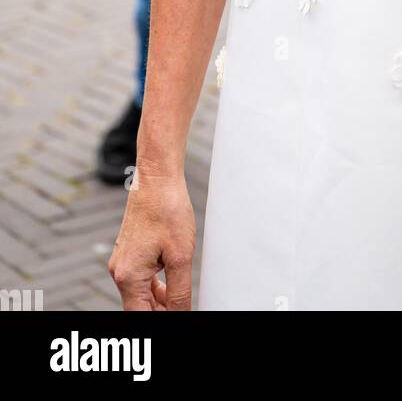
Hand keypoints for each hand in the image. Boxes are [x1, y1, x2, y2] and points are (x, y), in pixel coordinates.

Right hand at [108, 167, 195, 310]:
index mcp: (128, 277)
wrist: (157, 178)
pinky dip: (155, 287)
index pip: (141, 317)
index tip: (180, 314)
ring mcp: (122, 261)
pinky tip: (170, 284)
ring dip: (159, 302)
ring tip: (181, 300)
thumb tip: (181, 313)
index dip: (162, 320)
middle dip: (162, 312)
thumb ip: (179, 292)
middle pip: (140, 308)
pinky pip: (140, 279)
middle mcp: (120, 271)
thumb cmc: (168, 210)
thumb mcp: (180, 256)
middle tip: (184, 308)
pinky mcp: (129, 252)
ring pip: (140, 294)